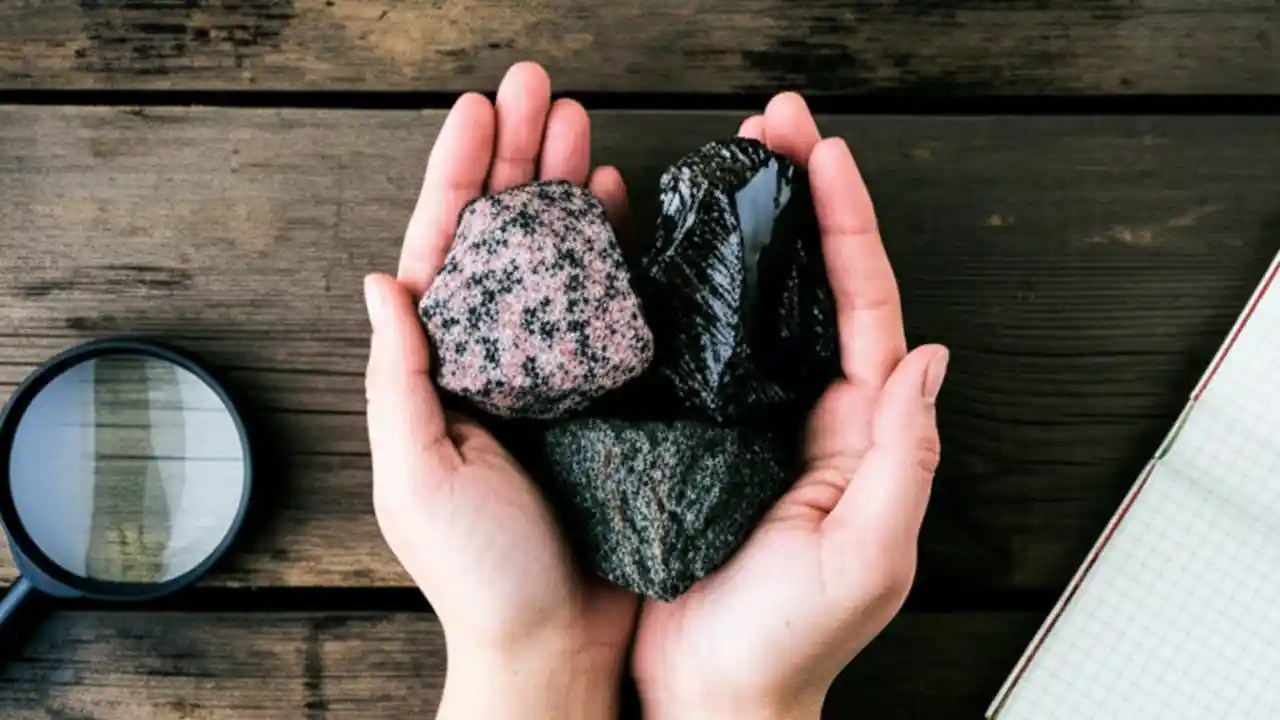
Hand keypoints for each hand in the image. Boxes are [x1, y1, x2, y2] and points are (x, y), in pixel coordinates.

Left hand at [363, 62, 635, 719]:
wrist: (557, 641)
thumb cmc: (482, 573)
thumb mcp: (417, 474)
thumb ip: (399, 379)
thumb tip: (382, 284)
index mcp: (440, 371)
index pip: (443, 251)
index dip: (459, 177)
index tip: (479, 111)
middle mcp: (494, 359)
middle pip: (501, 236)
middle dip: (516, 157)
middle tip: (540, 88)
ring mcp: (552, 371)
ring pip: (554, 256)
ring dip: (563, 186)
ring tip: (578, 122)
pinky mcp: (606, 392)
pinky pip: (607, 306)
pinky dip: (611, 249)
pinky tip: (617, 203)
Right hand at [631, 94, 950, 718]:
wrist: (710, 697)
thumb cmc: (790, 643)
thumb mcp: (869, 554)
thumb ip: (903, 456)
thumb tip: (930, 356)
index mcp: (861, 432)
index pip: (865, 308)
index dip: (847, 226)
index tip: (825, 156)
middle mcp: (812, 412)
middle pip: (813, 285)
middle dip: (802, 198)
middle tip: (775, 125)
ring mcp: (752, 418)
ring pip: (755, 303)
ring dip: (748, 228)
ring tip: (728, 161)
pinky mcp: (696, 433)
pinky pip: (696, 345)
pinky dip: (685, 288)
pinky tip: (661, 248)